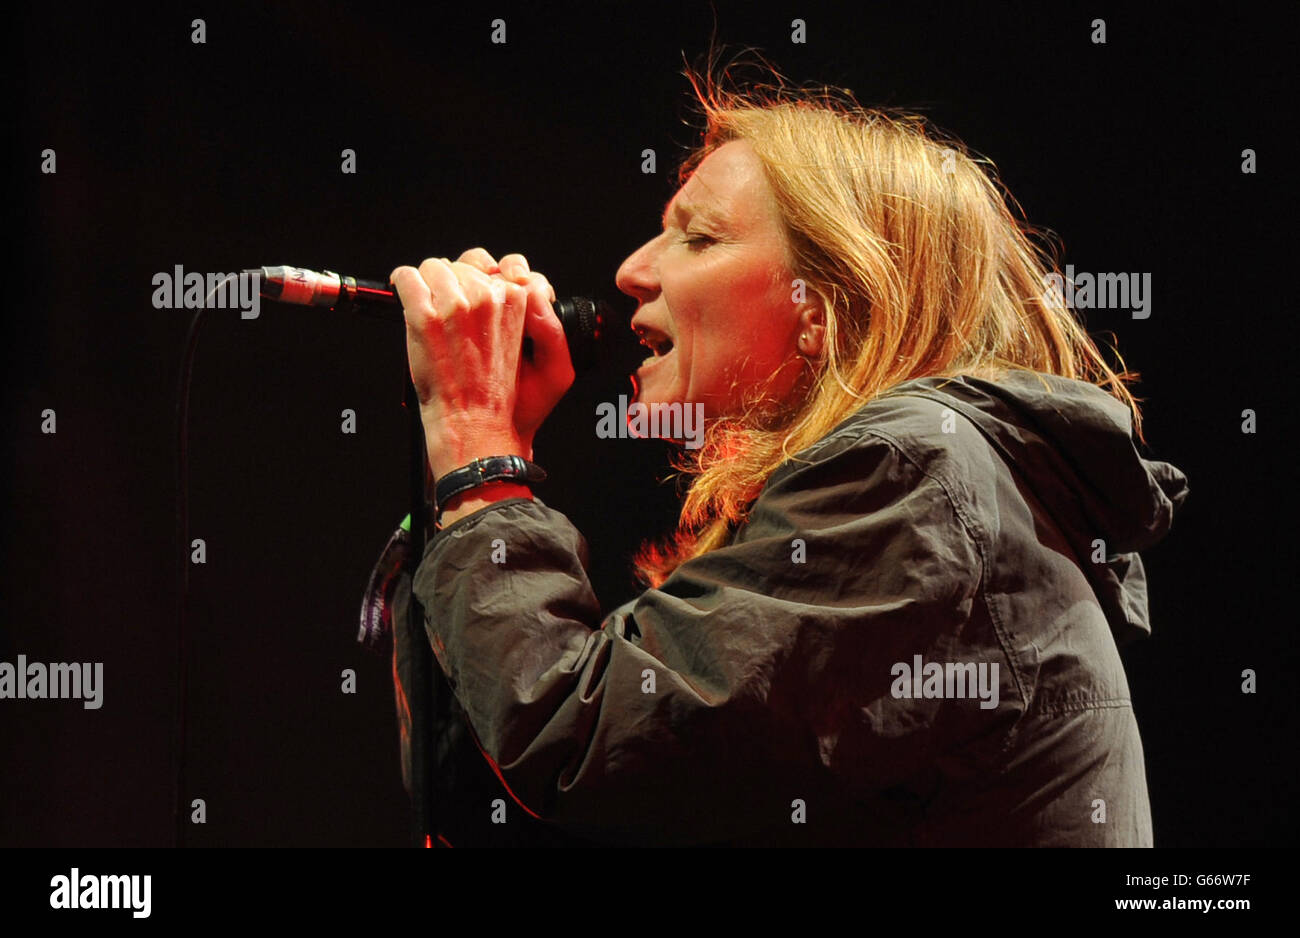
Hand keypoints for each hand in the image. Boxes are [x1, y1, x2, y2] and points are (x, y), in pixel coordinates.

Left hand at [391, 248, 575, 479]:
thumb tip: (508, 280)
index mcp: (515, 302)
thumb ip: (528, 309)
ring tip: (431, 308)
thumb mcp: (544, 352)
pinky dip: (403, 283)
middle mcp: (486, 297)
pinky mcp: (425, 317)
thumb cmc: (502, 395)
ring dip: (429, 283)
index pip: (492, 266)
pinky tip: (407, 296)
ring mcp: (454, 305)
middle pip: (461, 264)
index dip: (479, 280)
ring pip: (434, 266)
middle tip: (452, 313)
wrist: (475, 424)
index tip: (472, 296)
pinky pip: (407, 278)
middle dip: (455, 283)